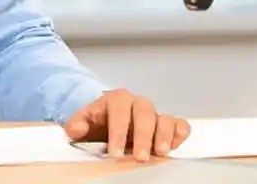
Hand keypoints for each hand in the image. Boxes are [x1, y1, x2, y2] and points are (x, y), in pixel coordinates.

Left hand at [63, 89, 190, 161]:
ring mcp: (155, 114)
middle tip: (140, 157)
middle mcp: (138, 104)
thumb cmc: (97, 122)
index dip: (118, 132)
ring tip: (160, 153)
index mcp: (117, 100)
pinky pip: (179, 125)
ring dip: (164, 135)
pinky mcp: (167, 125)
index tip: (114, 152)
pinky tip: (174, 147)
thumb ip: (77, 123)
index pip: (120, 112)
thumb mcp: (83, 121)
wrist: (106, 120)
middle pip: (145, 113)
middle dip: (143, 136)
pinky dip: (179, 134)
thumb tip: (77, 128)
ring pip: (165, 118)